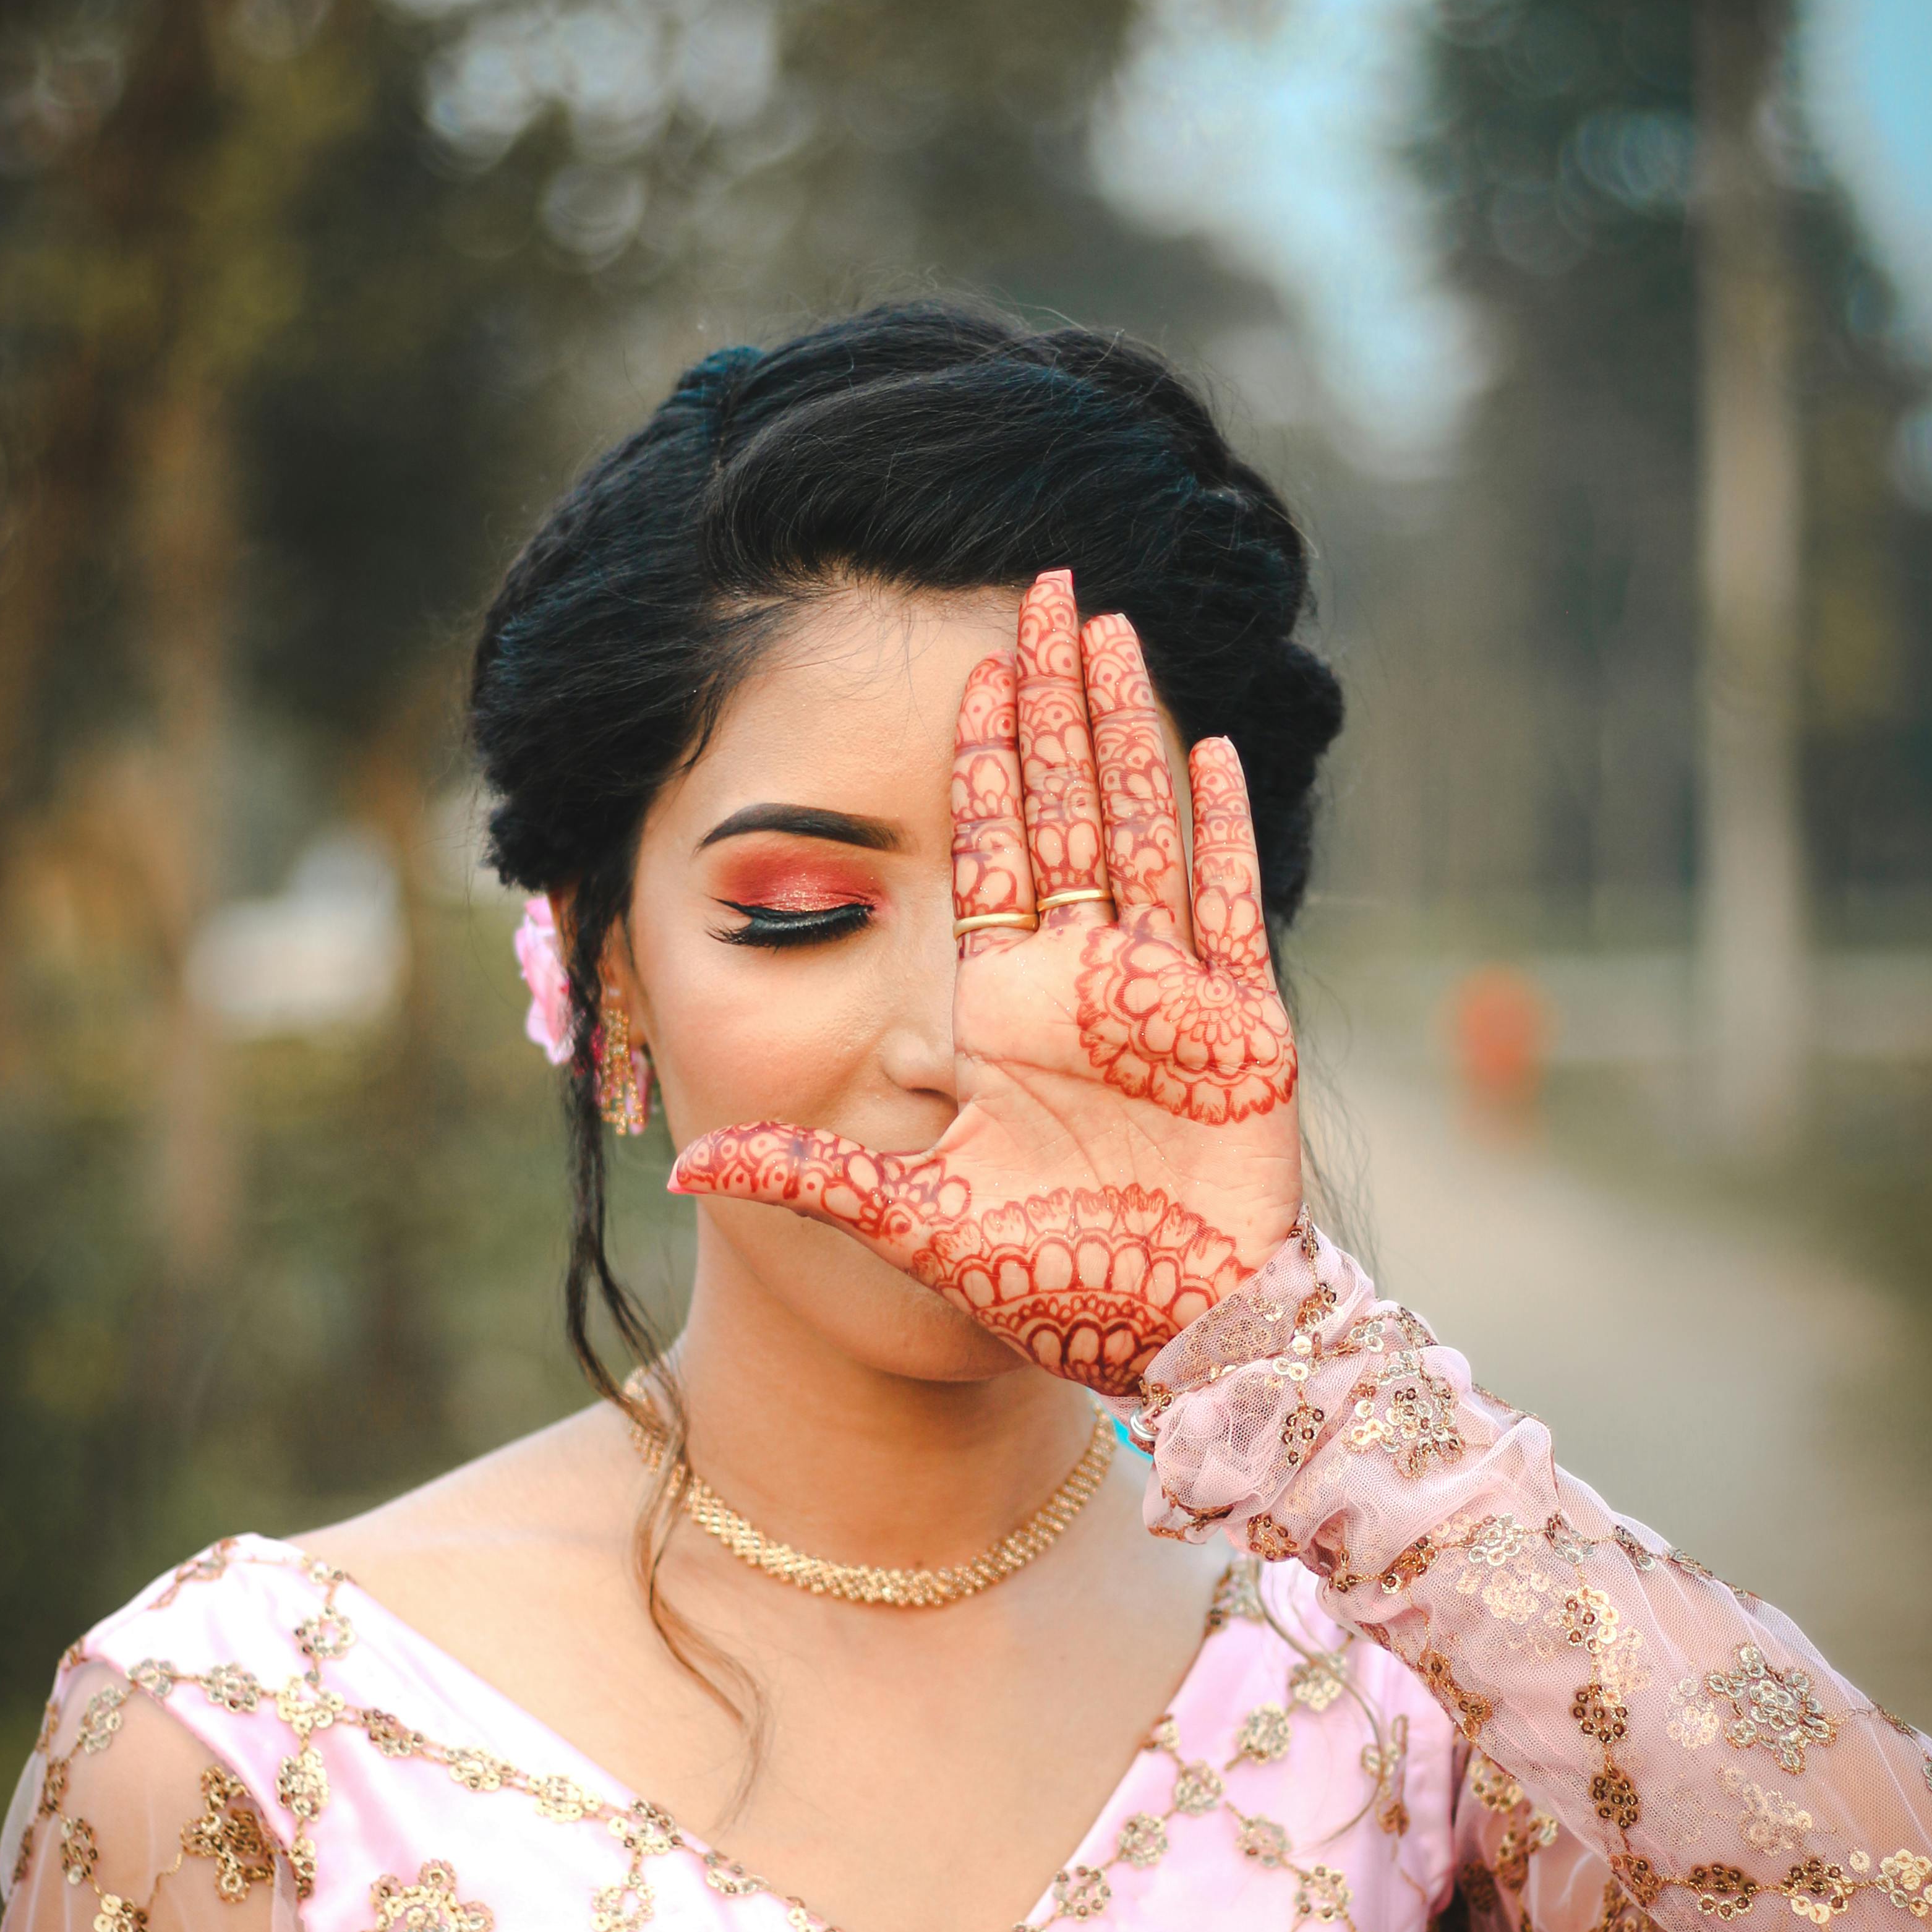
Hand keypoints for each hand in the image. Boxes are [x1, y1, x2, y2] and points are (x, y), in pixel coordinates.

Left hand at [668, 570, 1303, 1391]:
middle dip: (1055, 702)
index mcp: (1001, 1010)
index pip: (991, 854)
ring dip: (1129, 731)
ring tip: (1114, 629)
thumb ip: (811, 1178)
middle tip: (1047, 589)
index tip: (969, 669)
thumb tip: (687, 1161)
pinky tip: (1212, 748)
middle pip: (1068, 810)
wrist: (1167, 1342)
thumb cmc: (1046, 1290)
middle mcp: (1081, 984)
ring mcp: (1166, 998)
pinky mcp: (1243, 1029)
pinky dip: (1223, 831)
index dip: (986, 762)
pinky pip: (1229, 906)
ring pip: (1144, 830)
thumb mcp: (911, 1224)